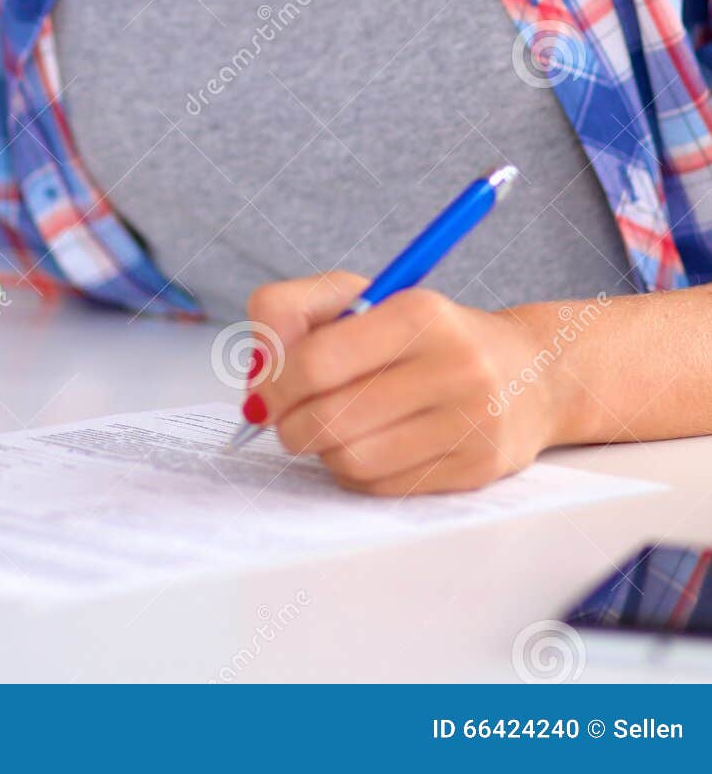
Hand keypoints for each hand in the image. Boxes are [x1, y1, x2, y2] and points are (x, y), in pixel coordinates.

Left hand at [244, 272, 560, 495]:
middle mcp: (453, 366)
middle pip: (328, 418)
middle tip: (284, 420)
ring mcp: (469, 422)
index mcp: (418, 313)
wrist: (528, 373)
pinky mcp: (475, 469)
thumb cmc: (426, 334)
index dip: (276, 384)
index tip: (265, 393)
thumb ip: (291, 315)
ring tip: (331, 429)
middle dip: (288, 425)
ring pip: (351, 460)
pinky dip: (355, 473)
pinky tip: (367, 447)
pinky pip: (381, 488)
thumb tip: (257, 378)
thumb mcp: (361, 298)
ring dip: (322, 451)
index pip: (317, 360)